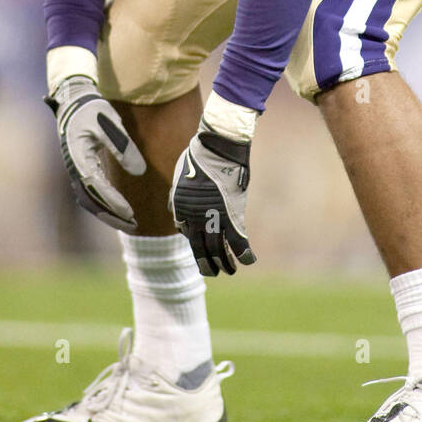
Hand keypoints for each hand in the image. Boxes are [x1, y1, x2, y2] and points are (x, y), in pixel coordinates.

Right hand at [46, 75, 145, 232]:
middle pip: (91, 200)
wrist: (74, 102)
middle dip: (111, 215)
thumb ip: (123, 146)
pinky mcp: (80, 170)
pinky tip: (117, 210)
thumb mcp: (110, 123)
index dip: (112, 201)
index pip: (95, 186)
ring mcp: (75, 170)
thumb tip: (140, 171)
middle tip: (133, 225)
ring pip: (89, 200)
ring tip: (129, 223)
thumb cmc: (92, 110)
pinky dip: (103, 205)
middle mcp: (74, 168)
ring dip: (108, 213)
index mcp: (78, 157)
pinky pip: (90, 193)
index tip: (129, 212)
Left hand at [170, 126, 256, 275]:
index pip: (185, 232)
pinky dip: (243, 253)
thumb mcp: (179, 176)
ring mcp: (213, 219)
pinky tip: (248, 261)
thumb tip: (174, 207)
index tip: (202, 243)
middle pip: (199, 248)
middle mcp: (195, 218)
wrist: (217, 149)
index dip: (194, 239)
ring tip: (229, 270)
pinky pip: (238, 241)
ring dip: (224, 263)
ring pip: (218, 250)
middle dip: (206, 263)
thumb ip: (177, 194)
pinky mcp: (232, 216)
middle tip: (211, 272)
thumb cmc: (199, 157)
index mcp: (181, 208)